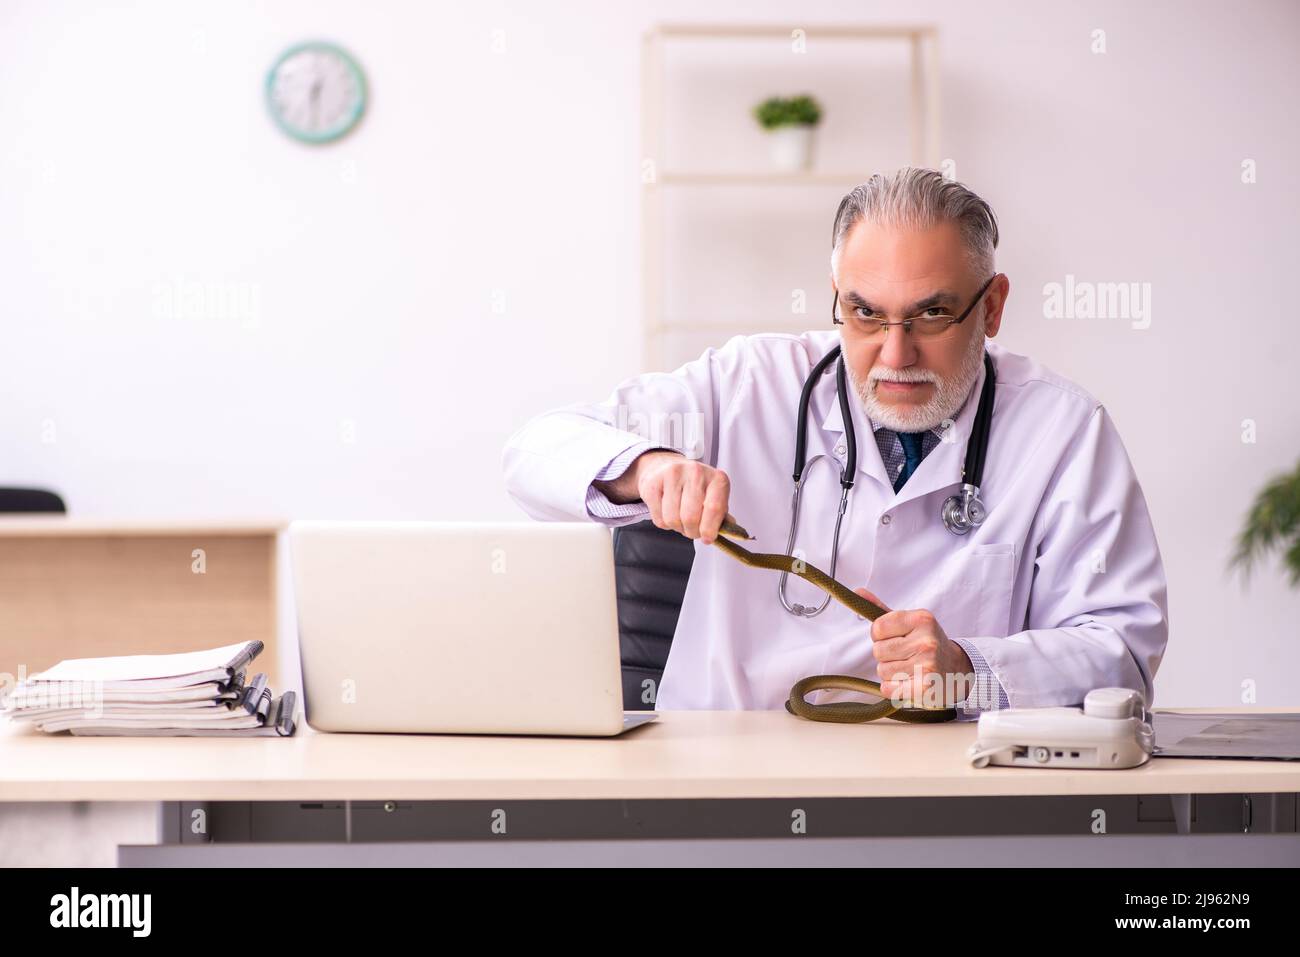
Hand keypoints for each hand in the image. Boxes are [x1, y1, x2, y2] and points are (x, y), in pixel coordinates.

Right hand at [596, 450, 733, 543]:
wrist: (664, 467)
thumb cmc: (694, 487)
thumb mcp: (713, 496)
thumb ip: (721, 514)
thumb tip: (729, 530)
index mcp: (717, 478)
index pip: (714, 508)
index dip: (710, 530)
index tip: (707, 538)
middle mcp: (696, 472)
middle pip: (691, 517)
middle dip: (691, 532)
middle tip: (692, 530)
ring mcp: (673, 475)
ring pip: (673, 520)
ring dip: (677, 528)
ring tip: (680, 520)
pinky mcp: (653, 483)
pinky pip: (659, 518)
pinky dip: (664, 523)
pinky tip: (667, 512)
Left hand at [854, 587, 975, 708]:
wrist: (956, 668)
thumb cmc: (926, 642)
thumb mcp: (909, 622)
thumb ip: (881, 609)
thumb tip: (857, 592)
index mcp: (921, 619)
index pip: (878, 627)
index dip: (879, 635)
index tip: (892, 637)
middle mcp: (926, 641)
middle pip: (878, 651)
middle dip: (885, 655)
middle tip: (903, 655)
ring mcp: (927, 665)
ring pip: (882, 671)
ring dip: (890, 672)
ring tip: (908, 668)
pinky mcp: (925, 687)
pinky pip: (888, 689)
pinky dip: (893, 688)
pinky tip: (908, 681)